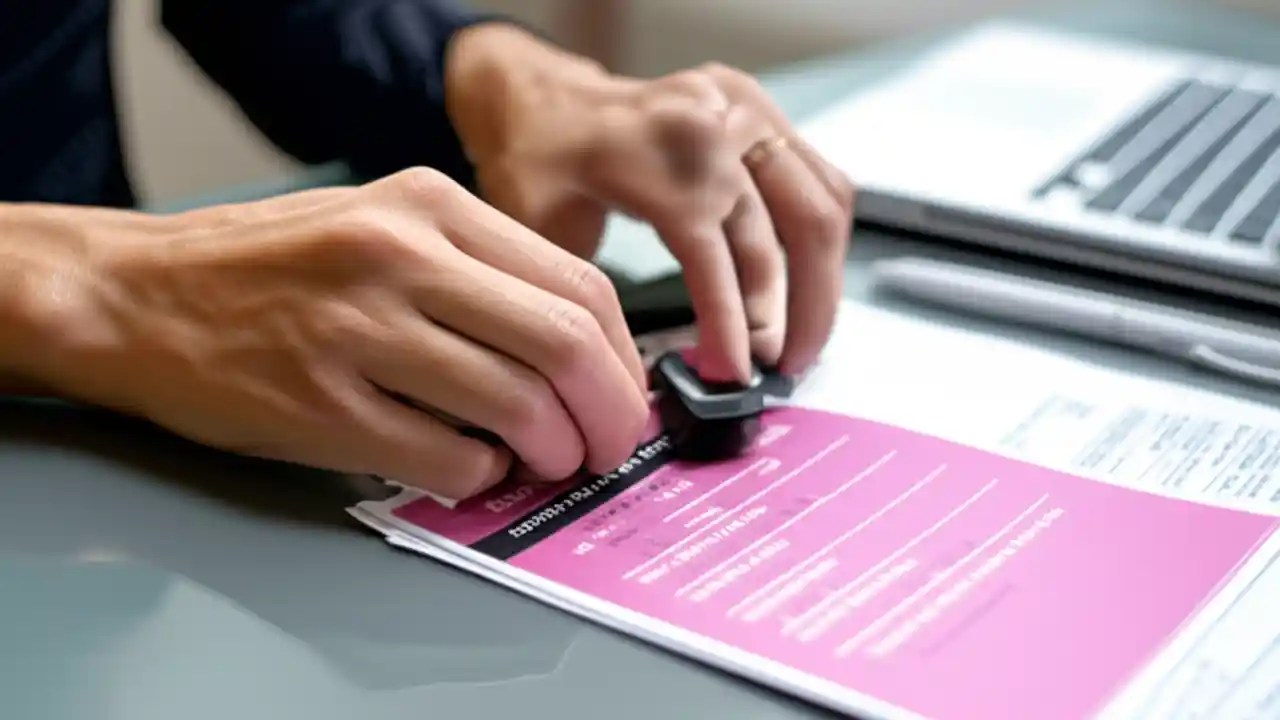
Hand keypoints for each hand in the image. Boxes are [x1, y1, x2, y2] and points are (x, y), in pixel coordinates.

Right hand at [1, 169, 648, 498]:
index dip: (622, 358)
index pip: (577, 285)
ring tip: (541, 461)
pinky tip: (470, 468)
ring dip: (550, 452)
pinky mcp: (319, 404)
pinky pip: (446, 457)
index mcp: (429, 205)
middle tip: (604, 448)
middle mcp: (400, 256)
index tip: (624, 396)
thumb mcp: (380, 225)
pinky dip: (480, 475)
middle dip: (608, 414)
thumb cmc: (266, 267)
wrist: (132, 294)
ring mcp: (357, 330)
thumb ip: (477, 272)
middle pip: (563, 344)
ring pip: (516, 405)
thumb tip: (578, 352)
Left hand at [446, 24, 854, 382]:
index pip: (714, 248)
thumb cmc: (535, 162)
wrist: (546, 101)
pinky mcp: (767, 116)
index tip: (735, 377)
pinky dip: (821, 248)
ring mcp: (748, 110)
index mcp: (652, 145)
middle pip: (786, 228)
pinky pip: (823, 186)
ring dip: (819, 287)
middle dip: (789, 314)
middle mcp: (714, 117)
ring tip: (799, 348)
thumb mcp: (539, 228)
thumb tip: (642, 376)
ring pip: (821, 208)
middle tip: (778, 373)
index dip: (731, 323)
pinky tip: (807, 296)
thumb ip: (591, 295)